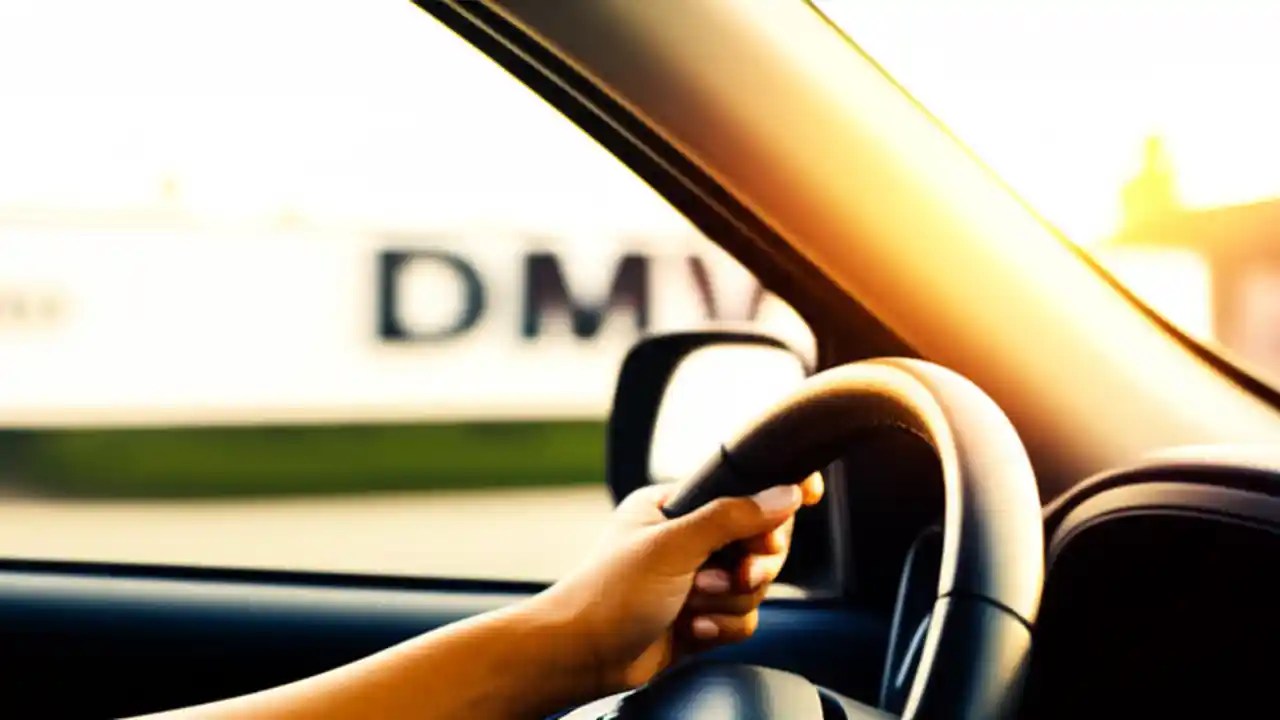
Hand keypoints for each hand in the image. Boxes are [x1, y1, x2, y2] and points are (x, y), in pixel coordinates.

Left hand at [531, 475, 824, 696]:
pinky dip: (722, 625)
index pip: (741, 487)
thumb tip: (785, 494)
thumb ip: (732, 517)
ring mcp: (697, 578)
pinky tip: (690, 628)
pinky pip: (744, 616)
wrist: (583, 657)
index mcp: (676, 504)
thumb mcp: (673, 544)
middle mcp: (690, 537)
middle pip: (761, 540)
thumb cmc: (610, 593)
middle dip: (752, 564)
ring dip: (728, 600)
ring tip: (693, 603)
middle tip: (735, 574)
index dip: (776, 492)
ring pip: (756, 584)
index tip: (807, 495)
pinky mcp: (703, 615)